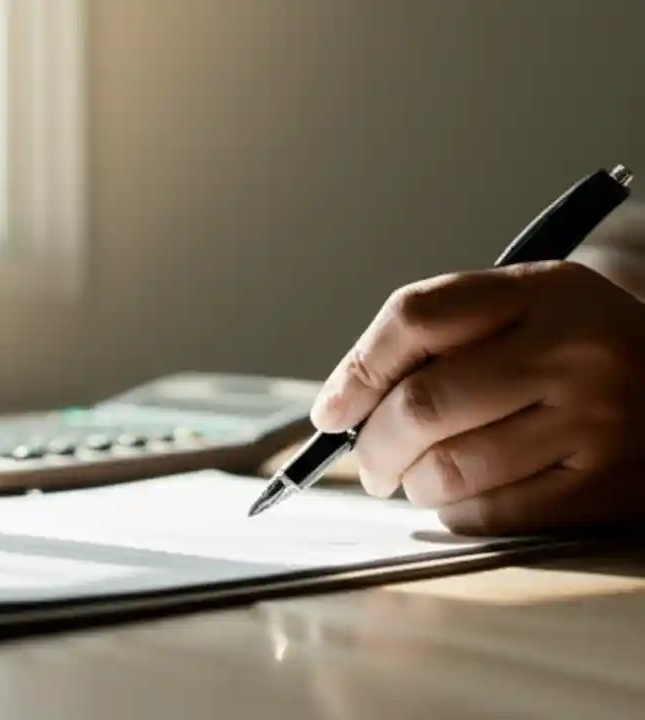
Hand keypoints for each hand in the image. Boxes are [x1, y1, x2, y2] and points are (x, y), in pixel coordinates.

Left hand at [311, 261, 644, 534]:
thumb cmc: (582, 349)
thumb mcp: (529, 308)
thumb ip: (444, 337)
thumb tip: (344, 405)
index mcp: (540, 292)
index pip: (416, 316)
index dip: (357, 369)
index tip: (331, 411)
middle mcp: (570, 351)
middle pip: (422, 405)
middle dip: (372, 446)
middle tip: (368, 463)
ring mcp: (594, 420)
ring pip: (449, 468)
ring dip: (412, 483)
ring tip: (417, 478)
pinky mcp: (607, 486)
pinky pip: (493, 512)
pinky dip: (456, 511)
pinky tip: (462, 498)